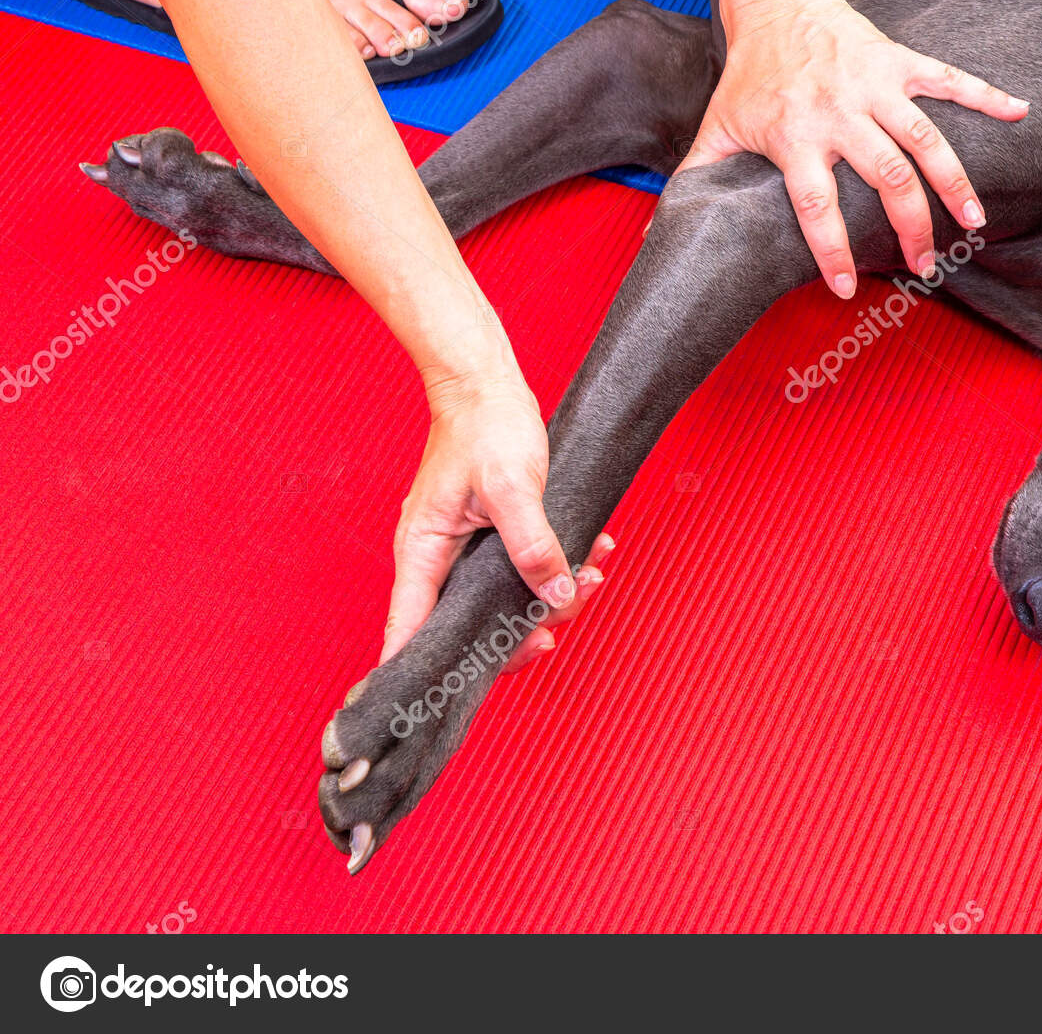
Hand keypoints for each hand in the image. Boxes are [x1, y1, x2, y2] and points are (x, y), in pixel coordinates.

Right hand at [382, 374, 611, 672]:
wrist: (487, 386)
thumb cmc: (485, 427)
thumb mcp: (512, 485)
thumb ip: (531, 542)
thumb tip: (555, 593)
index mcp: (423, 554)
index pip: (411, 632)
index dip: (428, 672)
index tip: (455, 694)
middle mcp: (440, 562)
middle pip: (469, 629)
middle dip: (518, 636)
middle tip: (556, 627)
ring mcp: (465, 553)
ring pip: (504, 602)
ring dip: (551, 597)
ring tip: (591, 575)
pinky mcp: (492, 540)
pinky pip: (524, 571)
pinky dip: (557, 569)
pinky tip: (590, 553)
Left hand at [679, 0, 1027, 295]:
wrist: (776, 0)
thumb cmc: (748, 74)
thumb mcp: (716, 127)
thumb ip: (697, 181)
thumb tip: (658, 236)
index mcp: (795, 134)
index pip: (816, 204)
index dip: (832, 250)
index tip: (849, 288)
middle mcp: (839, 112)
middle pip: (886, 179)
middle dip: (911, 228)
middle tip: (926, 266)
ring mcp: (875, 85)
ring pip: (926, 140)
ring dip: (955, 182)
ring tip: (975, 222)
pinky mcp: (899, 61)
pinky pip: (950, 79)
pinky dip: (987, 95)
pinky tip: (1021, 113)